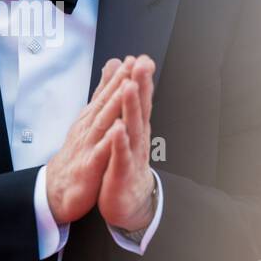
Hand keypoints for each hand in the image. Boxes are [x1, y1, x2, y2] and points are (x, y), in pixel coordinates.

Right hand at [45, 57, 135, 223]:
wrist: (58, 188)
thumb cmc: (78, 152)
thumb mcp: (89, 120)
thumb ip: (102, 93)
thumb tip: (112, 67)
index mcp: (93, 118)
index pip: (108, 93)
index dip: (122, 75)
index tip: (136, 58)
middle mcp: (90, 128)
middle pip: (106, 102)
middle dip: (121, 82)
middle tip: (134, 63)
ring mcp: (89, 146)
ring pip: (104, 122)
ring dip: (115, 104)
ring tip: (127, 87)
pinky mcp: (89, 166)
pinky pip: (100, 153)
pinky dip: (109, 141)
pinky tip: (118, 129)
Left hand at [97, 54, 156, 230]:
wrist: (126, 202)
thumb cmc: (124, 164)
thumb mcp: (126, 133)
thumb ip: (126, 109)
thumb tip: (126, 83)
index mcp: (135, 128)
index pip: (139, 100)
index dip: (140, 79)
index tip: (141, 57)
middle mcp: (137, 138)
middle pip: (140, 108)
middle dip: (140, 85)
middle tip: (142, 63)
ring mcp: (131, 154)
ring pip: (132, 127)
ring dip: (131, 107)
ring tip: (129, 87)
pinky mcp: (122, 172)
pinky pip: (121, 155)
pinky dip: (120, 142)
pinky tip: (118, 129)